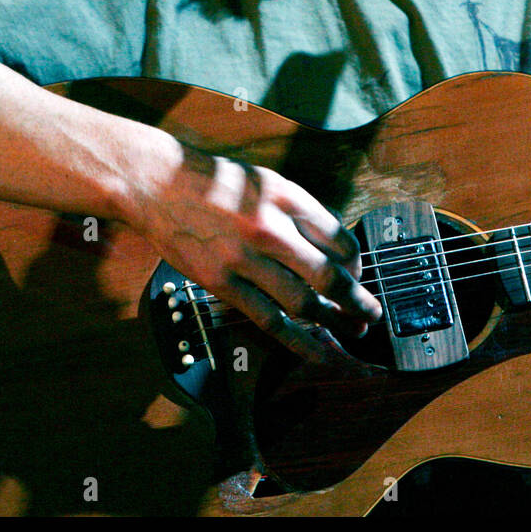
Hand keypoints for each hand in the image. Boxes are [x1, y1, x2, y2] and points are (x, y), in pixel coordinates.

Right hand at [133, 144, 382, 359]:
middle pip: (329, 275)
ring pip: (303, 301)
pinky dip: (297, 339)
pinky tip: (316, 351)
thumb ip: (298, 211)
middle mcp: (270, 227)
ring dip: (334, 322)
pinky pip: (267, 318)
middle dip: (357, 302)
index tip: (358, 277)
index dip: (357, 265)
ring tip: (351, 333)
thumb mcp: (265, 180)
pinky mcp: (221, 281)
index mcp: (287, 197)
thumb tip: (331, 249)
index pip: (339, 239)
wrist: (159, 182)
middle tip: (371, 316)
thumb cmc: (215, 181)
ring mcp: (245, 257)